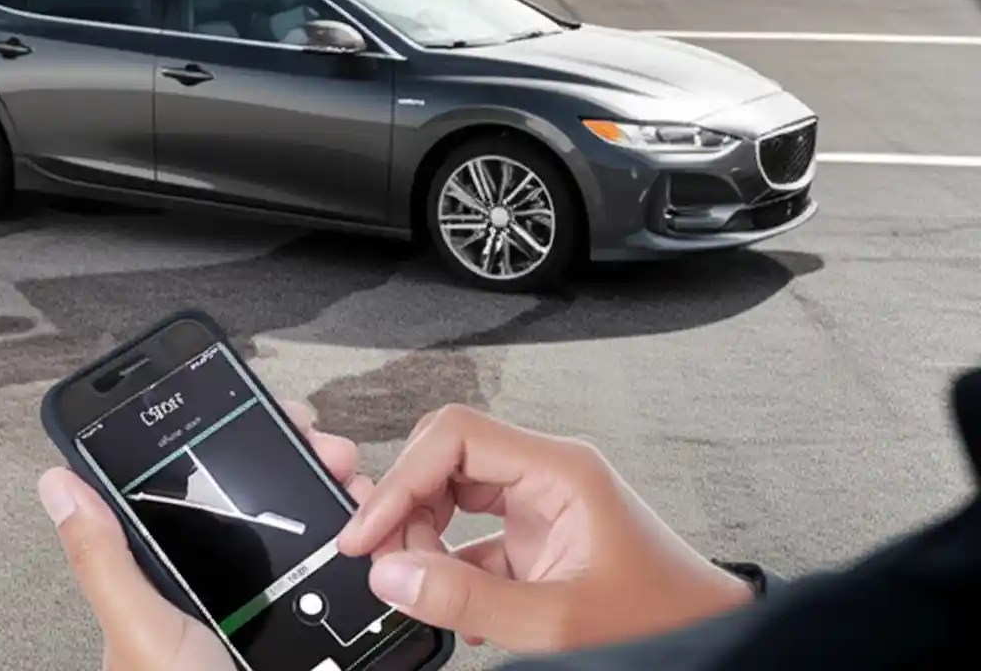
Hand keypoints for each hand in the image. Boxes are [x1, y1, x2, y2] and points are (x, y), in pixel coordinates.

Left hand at [37, 401, 371, 670]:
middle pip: (269, 494)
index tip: (280, 413)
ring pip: (310, 527)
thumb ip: (103, 558)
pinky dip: (362, 546)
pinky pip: (337, 574)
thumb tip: (57, 483)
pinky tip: (376, 534)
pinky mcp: (305, 625)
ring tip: (362, 490)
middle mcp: (224, 575)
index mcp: (174, 566)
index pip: (205, 480)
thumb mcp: (140, 629)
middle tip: (334, 454)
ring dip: (344, 498)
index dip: (243, 437)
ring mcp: (269, 600)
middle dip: (307, 461)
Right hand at [336, 405, 753, 653]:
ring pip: (453, 495)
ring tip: (422, 586)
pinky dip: (450, 567)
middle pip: (446, 458)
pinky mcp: (536, 537)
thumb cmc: (659, 620)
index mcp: (560, 470)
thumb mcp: (555, 620)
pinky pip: (471, 536)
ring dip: (424, 539)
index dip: (401, 479)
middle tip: (386, 559)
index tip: (369, 531)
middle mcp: (547, 475)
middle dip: (407, 508)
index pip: (455, 436)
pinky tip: (458, 606)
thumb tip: (391, 574)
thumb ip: (466, 598)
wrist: (708, 641)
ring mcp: (541, 504)